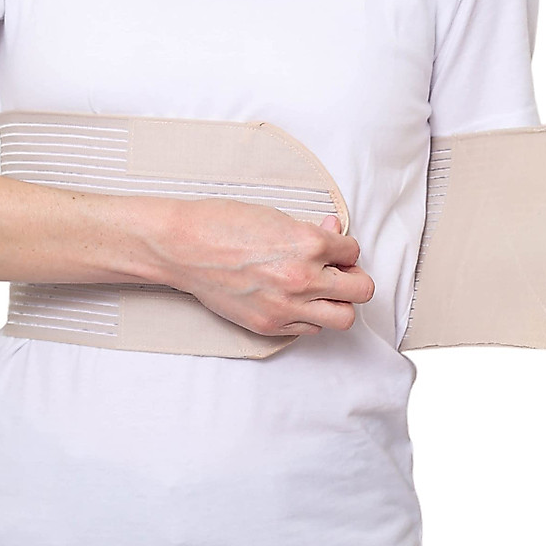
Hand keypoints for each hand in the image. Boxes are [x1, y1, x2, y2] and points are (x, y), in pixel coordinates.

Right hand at [156, 199, 374, 337]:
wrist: (184, 247)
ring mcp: (287, 306)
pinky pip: (310, 329)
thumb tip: (332, 233)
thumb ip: (309, 231)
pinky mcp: (270, 325)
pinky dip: (309, 316)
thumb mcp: (274, 216)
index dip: (345, 248)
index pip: (353, 252)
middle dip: (353, 278)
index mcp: (308, 244)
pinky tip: (295, 301)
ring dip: (338, 302)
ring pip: (343, 317)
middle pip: (361, 290)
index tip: (336, 249)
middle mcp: (304, 279)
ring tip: (322, 291)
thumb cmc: (222, 223)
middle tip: (339, 272)